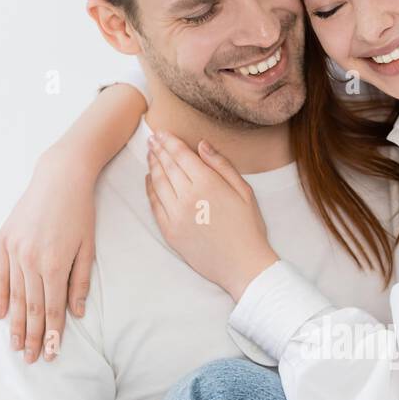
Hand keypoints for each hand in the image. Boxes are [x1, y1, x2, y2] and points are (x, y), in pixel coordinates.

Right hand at [0, 147, 95, 361]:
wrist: (60, 178)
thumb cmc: (80, 212)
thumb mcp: (88, 248)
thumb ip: (80, 282)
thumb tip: (76, 314)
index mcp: (55, 264)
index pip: (51, 309)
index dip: (51, 334)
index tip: (50, 354)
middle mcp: (31, 259)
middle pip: (31, 307)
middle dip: (31, 336)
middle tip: (30, 359)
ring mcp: (14, 250)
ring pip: (14, 295)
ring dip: (15, 322)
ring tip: (15, 344)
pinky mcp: (4, 240)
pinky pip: (0, 275)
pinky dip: (0, 296)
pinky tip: (0, 315)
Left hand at [145, 131, 277, 298]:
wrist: (243, 266)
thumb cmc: (248, 228)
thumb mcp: (244, 191)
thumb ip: (221, 165)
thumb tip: (201, 144)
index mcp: (208, 184)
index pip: (181, 155)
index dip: (169, 142)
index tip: (161, 133)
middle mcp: (188, 197)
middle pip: (167, 166)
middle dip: (158, 150)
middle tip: (151, 139)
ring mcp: (176, 216)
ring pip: (157, 183)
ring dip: (152, 166)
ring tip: (150, 155)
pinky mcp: (170, 232)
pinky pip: (154, 205)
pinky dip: (149, 189)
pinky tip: (149, 179)